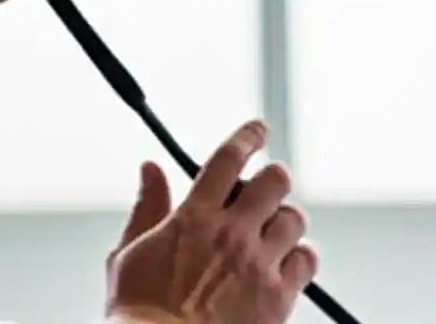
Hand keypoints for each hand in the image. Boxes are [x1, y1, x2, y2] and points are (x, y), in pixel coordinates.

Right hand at [105, 120, 318, 323]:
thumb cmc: (137, 314)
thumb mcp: (129, 254)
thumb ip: (146, 207)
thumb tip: (151, 168)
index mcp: (194, 218)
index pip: (229, 158)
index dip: (248, 136)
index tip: (258, 130)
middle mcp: (231, 234)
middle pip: (275, 180)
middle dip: (272, 180)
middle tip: (264, 192)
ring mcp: (258, 265)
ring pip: (295, 218)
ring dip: (284, 220)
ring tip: (270, 233)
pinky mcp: (278, 297)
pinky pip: (307, 261)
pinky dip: (299, 257)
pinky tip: (282, 264)